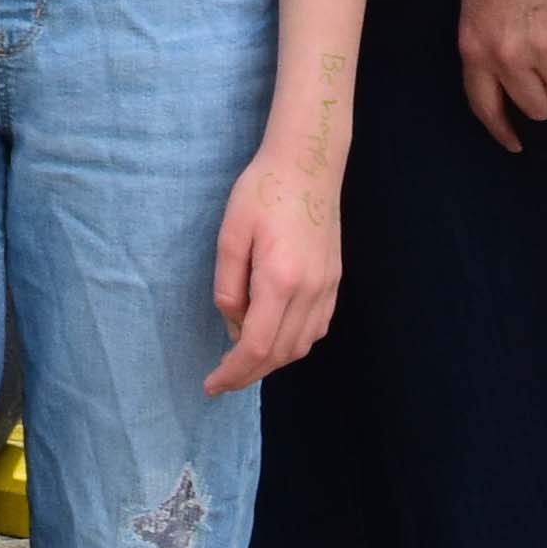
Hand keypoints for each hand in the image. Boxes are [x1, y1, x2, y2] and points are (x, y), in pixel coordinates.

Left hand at [204, 146, 343, 393]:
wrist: (309, 162)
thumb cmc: (263, 190)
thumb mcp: (231, 232)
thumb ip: (228, 283)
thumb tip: (233, 323)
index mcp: (280, 279)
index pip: (256, 347)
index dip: (233, 373)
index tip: (211, 385)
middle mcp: (310, 291)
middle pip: (280, 354)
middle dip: (248, 375)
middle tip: (222, 379)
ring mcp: (327, 288)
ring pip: (301, 346)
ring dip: (272, 362)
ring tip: (243, 360)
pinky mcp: (335, 281)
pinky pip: (316, 328)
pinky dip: (293, 343)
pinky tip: (274, 336)